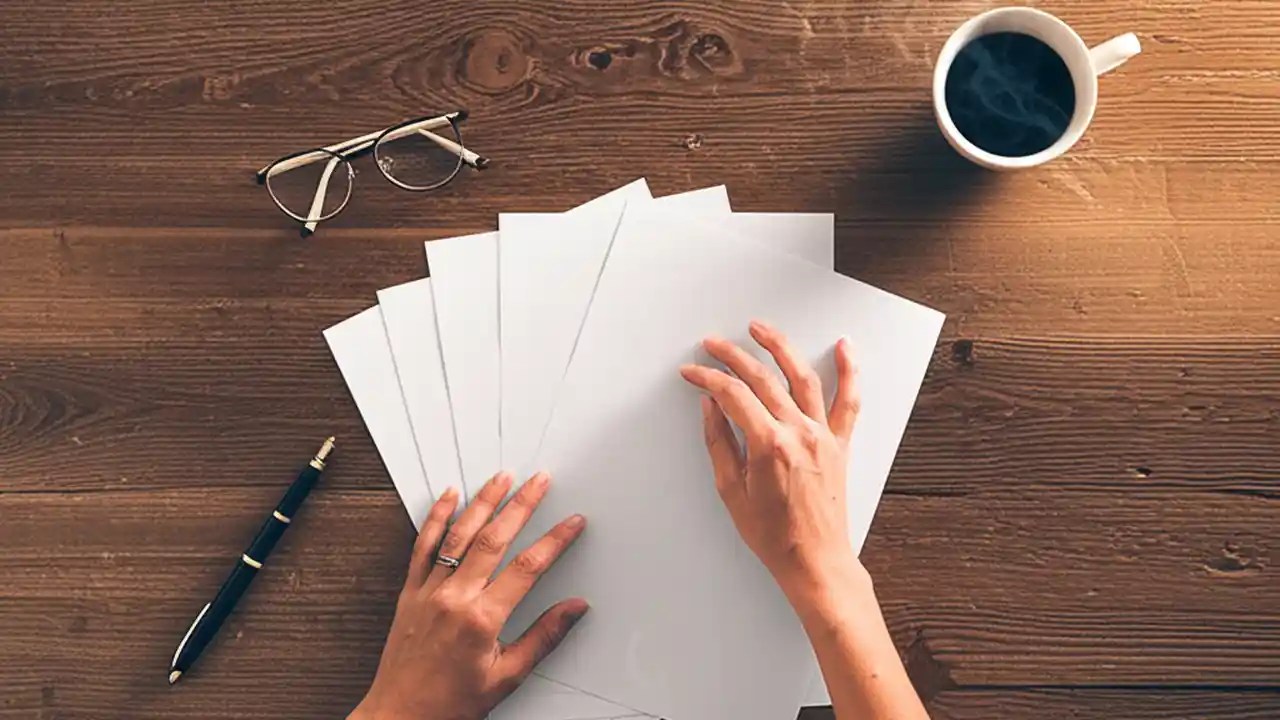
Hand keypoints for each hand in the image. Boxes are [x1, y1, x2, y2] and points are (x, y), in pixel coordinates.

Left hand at [351, 472, 587, 719]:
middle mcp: (454, 598)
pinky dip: (435, 518)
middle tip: (541, 481)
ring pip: (459, 534)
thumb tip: (574, 609)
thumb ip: (544, 637)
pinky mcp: (410, 592)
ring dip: (483, 502)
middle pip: (495, 538)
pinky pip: (423, 546)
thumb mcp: (508, 677)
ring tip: (502, 477)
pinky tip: (449, 496)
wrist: (400, 716)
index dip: (554, 541)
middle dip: (522, 505)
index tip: (572, 523)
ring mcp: (429, 591)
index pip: (528, 568)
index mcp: (482, 619)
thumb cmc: (451, 703)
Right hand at [679, 321, 859, 589]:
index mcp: (768, 445)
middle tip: (713, 345)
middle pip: (762, 378)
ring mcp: (822, 435)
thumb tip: (711, 407)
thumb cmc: (773, 535)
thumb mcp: (731, 491)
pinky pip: (848, 400)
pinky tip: (845, 347)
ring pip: (801, 376)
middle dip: (732, 356)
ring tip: (760, 329)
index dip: (708, 378)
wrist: (815, 561)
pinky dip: (850, 370)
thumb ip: (719, 442)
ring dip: (780, 346)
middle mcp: (798, 433)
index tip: (693, 373)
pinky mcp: (839, 443)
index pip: (732, 395)